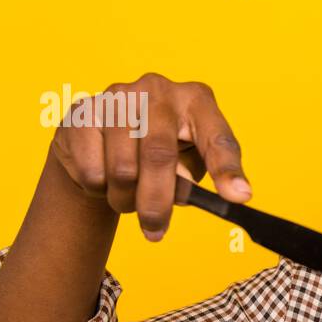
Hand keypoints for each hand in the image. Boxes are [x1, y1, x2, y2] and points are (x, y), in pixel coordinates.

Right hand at [49, 73, 250, 240]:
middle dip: (158, 202)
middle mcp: (158, 89)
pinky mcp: (83, 112)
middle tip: (156, 231)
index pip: (217, 138)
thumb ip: (199, 176)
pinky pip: (92, 170)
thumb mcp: (187, 158)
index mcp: (196, 100)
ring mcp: (118, 96)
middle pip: (160, 156)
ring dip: (125, 199)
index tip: (238, 197)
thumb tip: (230, 196)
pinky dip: (99, 189)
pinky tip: (104, 179)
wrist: (100, 137)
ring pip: (123, 169)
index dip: (228, 170)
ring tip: (127, 200)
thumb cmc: (157, 150)